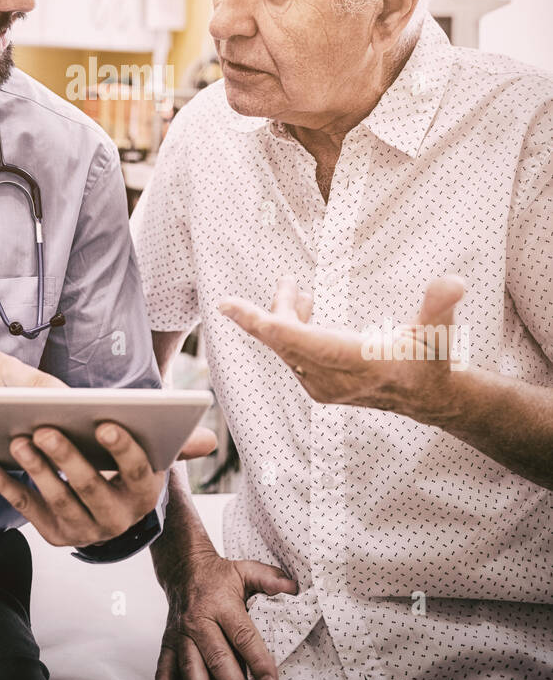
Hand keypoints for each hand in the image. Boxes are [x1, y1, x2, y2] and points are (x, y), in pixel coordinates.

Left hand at [0, 421, 200, 547]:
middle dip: (66, 457)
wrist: (112, 513)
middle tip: (44, 428)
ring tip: (17, 440)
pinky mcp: (55, 536)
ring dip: (34, 470)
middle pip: (89, 487)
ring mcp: (84, 532)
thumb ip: (179, 444)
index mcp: (144, 494)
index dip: (121, 447)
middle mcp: (117, 520)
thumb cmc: (128, 471)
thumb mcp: (155, 459)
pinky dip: (4, 486)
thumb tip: (210, 438)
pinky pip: (26, 509)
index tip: (104, 422)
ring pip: (56, 500)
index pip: (135, 469)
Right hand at [156, 546, 296, 679]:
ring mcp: (181, 633)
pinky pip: (164, 668)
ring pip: (190, 666)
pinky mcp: (169, 642)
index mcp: (221, 603)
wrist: (183, 567)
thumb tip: (292, 588)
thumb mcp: (245, 570)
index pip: (242, 635)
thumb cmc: (219, 575)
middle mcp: (199, 620)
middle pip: (217, 656)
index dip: (257, 660)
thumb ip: (269, 578)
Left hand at [219, 274, 465, 421]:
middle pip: (282, 339)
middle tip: (288, 281)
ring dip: (284, 316)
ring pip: (285, 347)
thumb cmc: (431, 360)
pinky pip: (291, 354)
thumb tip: (454, 282)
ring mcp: (322, 386)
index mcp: (354, 362)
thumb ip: (441, 305)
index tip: (225, 304)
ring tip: (295, 291)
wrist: (428, 397)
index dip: (258, 320)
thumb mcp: (440, 332)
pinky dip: (290, 331)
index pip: (293, 339)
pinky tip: (302, 311)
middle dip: (276, 308)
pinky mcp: (319, 387)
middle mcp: (331, 379)